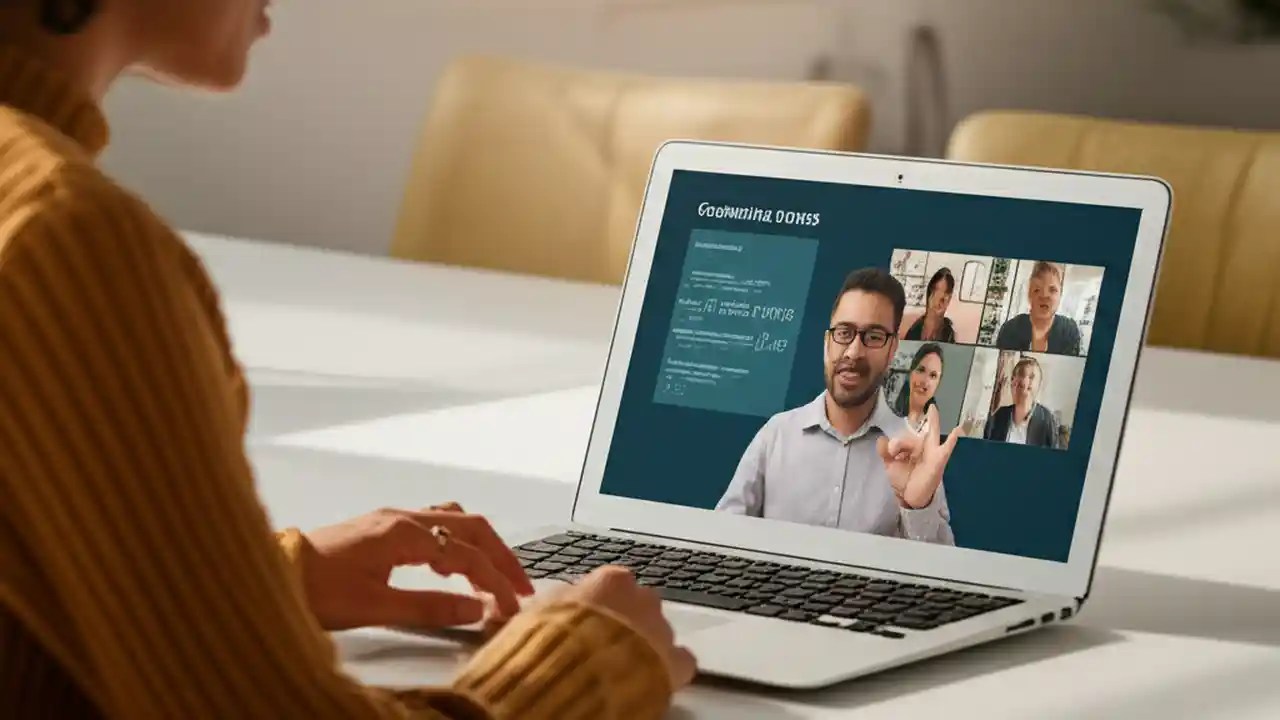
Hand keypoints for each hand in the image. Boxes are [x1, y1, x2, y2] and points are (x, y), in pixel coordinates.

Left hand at [297, 504, 533, 631]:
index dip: (494, 581)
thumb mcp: (375, 606)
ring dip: (479, 546)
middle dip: (500, 555)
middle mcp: (401, 518)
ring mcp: (390, 520)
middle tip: (520, 585)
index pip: (466, 555)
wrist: (272, 572)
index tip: (511, 607)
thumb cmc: (314, 589)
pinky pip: (432, 525)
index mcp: (403, 533)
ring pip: (453, 521)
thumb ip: (429, 606)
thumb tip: (475, 608)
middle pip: (469, 527)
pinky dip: (454, 543)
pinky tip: (450, 567)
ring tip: (493, 576)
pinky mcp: (380, 529)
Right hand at [550, 566, 696, 689]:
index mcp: (609, 581)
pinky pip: (679, 661)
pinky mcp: (676, 664)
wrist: (570, 680)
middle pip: (639, 604)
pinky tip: (650, 680)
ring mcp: (662, 630)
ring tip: (624, 668)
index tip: (586, 619)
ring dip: (646, 644)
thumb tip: (562, 598)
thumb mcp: (539, 611)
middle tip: (605, 645)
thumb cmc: (547, 642)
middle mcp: (642, 599)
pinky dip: (668, 669)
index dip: (599, 604)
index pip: (611, 584)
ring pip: (659, 631)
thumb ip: (559, 600)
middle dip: (627, 621)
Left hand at [877, 404, 961, 509]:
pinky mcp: (938, 460)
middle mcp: (923, 447)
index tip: (890, 452)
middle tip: (931, 406)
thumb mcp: (890, 465)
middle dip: (926, 419)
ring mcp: (932, 452)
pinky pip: (947, 448)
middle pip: (922, 430)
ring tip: (934, 409)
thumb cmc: (903, 480)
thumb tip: (881, 438)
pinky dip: (953, 439)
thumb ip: (884, 452)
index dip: (894, 444)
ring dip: (932, 423)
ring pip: (931, 434)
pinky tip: (958, 430)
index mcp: (910, 447)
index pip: (902, 438)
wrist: (910, 497)